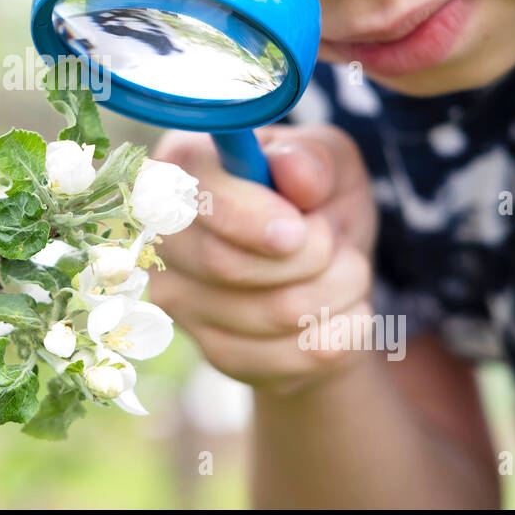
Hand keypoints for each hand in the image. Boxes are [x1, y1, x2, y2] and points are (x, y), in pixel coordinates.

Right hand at [149, 124, 378, 395]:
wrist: (330, 278)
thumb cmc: (318, 204)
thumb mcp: (330, 164)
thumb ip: (314, 157)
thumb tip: (293, 170)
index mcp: (181, 169)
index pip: (186, 195)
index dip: (243, 215)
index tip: (297, 229)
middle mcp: (163, 236)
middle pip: (223, 263)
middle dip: (311, 256)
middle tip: (339, 244)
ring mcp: (181, 299)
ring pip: (269, 312)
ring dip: (337, 291)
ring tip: (351, 273)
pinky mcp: (214, 351)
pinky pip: (284, 357)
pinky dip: (338, 335)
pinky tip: (347, 316)